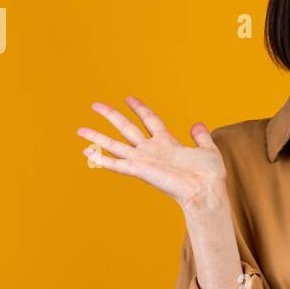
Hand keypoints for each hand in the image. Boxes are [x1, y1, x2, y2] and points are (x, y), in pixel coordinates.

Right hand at [76, 96, 228, 213]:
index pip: (150, 120)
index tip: (128, 98)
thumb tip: (197, 124)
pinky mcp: (140, 170)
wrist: (206, 190)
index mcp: (167, 143)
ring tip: (80, 130)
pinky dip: (101, 159)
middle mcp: (152, 150)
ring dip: (98, 138)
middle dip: (111, 116)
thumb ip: (201, 136)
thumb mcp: (208, 149)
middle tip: (95, 105)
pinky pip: (117, 164)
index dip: (140, 108)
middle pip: (126, 128)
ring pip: (115, 145)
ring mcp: (144, 160)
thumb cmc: (209, 175)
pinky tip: (87, 154)